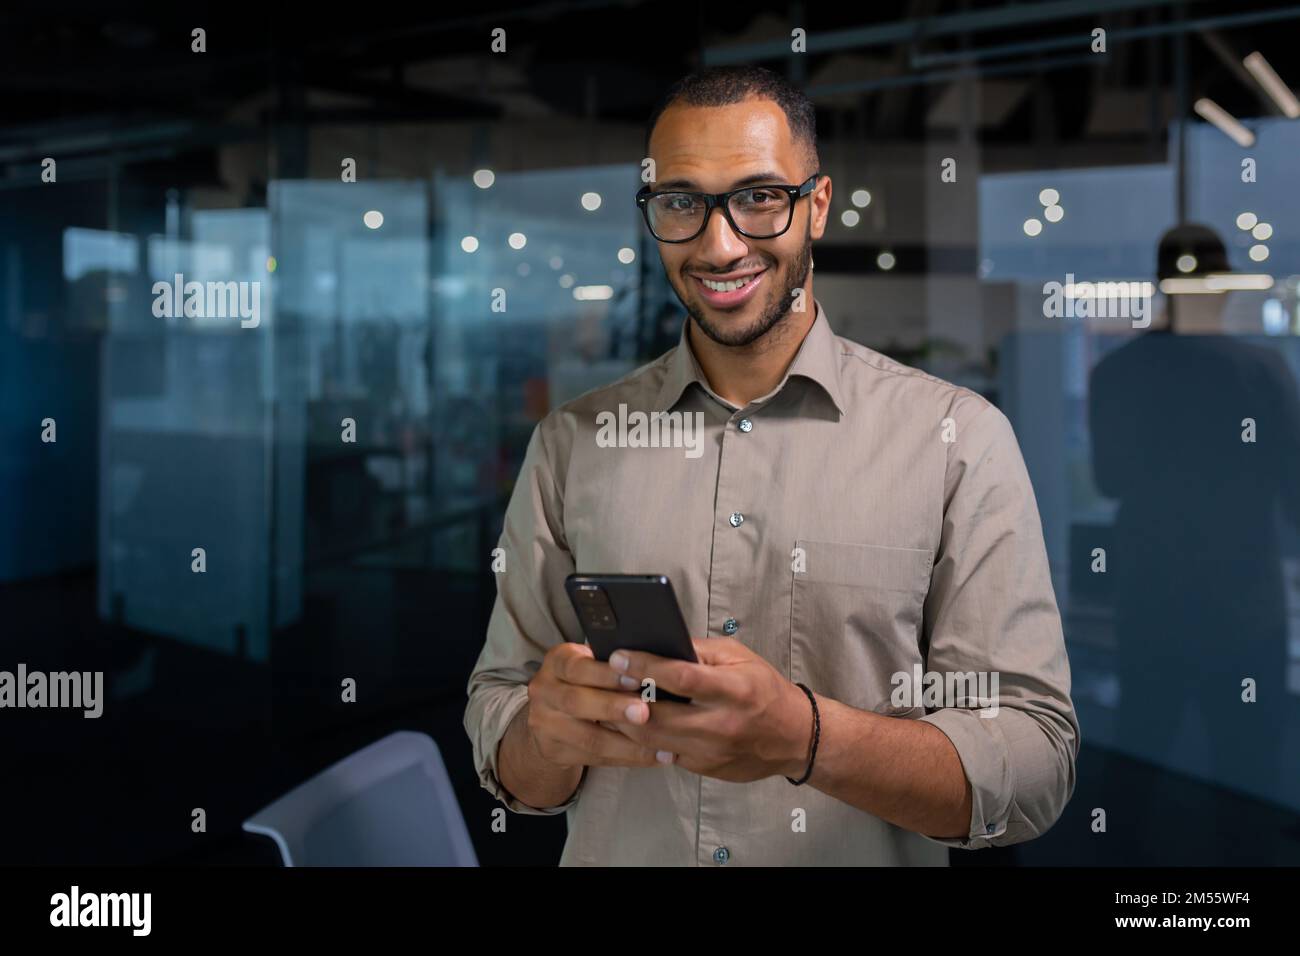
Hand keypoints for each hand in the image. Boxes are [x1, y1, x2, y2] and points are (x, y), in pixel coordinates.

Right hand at [525, 641, 669, 770]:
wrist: (552, 713)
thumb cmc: (587, 680)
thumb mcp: (592, 663)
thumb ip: (616, 665)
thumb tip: (659, 667)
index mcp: (557, 661)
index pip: (578, 667)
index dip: (607, 674)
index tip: (637, 678)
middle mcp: (544, 690)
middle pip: (577, 702)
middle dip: (614, 709)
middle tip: (645, 713)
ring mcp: (544, 724)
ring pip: (588, 738)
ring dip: (628, 745)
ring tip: (661, 747)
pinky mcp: (552, 751)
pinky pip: (593, 758)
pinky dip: (626, 759)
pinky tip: (652, 757)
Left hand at [605, 638, 812, 782]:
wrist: (795, 737)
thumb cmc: (764, 689)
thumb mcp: (739, 657)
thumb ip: (699, 651)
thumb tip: (658, 643)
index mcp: (733, 690)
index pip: (680, 677)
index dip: (645, 666)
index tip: (618, 656)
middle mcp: (722, 724)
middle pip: (658, 715)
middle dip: (623, 698)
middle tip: (603, 681)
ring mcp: (712, 752)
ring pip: (653, 740)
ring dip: (625, 721)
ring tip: (608, 702)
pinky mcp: (705, 769)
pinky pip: (664, 754)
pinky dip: (645, 738)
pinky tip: (631, 723)